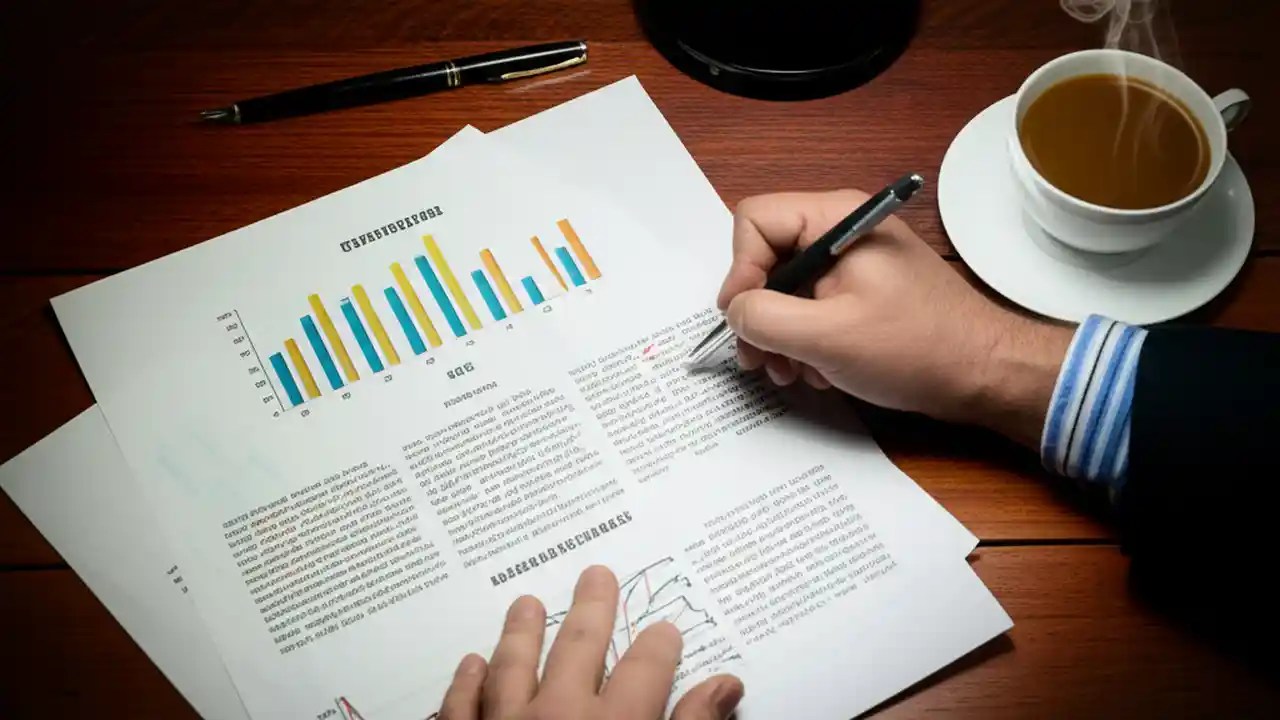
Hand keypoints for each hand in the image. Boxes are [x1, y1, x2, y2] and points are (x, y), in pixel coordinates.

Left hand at [437, 565, 743, 719]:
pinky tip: (470, 663)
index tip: (665, 629)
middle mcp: (558, 717)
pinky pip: (459, 709)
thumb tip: (726, 688)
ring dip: (519, 632)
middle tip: (596, 574)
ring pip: (511, 665)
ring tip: (526, 602)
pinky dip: (465, 683)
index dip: (660, 644)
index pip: (647, 667)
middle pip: (578, 646)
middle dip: (592, 609)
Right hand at [717, 190, 1072, 447]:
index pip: (754, 221)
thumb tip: (735, 312)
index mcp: (836, 219)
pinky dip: (806, 341)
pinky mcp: (864, 292)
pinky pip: (813, 306)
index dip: (740, 272)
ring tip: (792, 372)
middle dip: (758, 312)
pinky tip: (820, 371)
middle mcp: (842, 230)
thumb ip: (765, 317)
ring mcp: (855, 262)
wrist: (985, 373)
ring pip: (787, 288)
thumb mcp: (826, 336)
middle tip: (759, 360)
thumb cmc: (914, 349)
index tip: (745, 321)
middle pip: (767, 257)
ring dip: (779, 335)